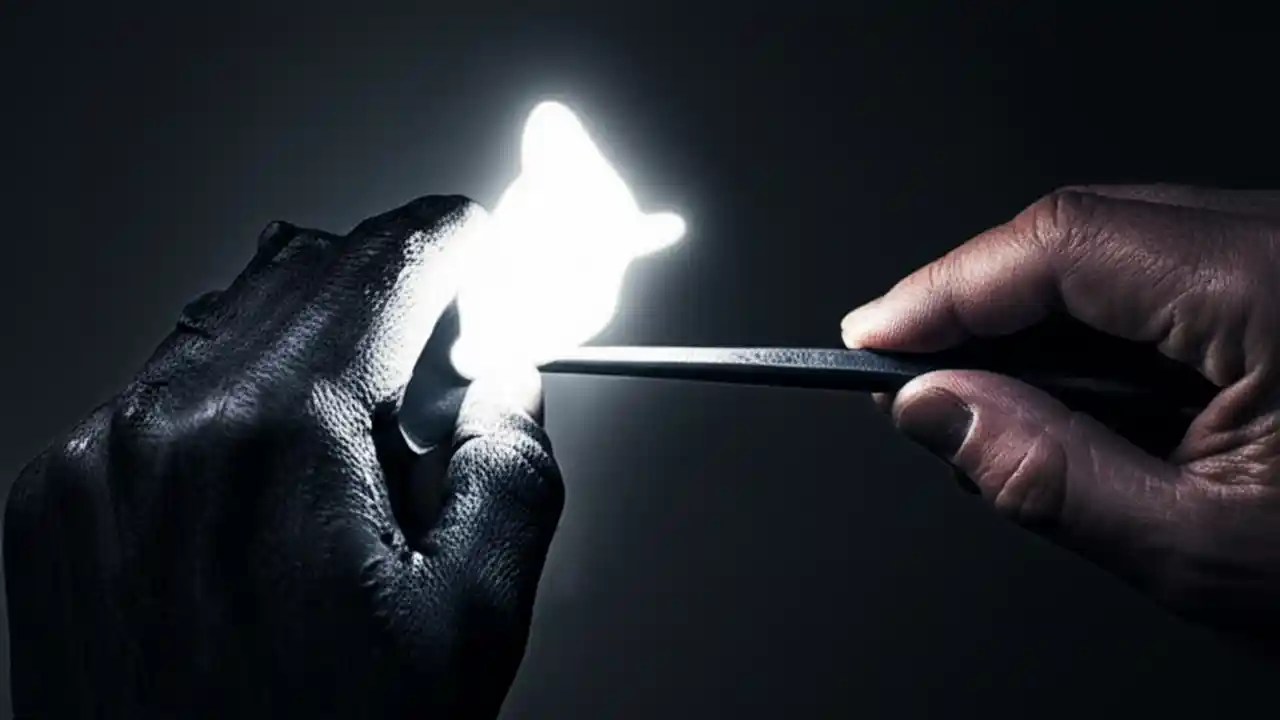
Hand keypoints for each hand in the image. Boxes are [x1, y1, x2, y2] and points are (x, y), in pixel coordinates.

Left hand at [4, 196, 564, 717]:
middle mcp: (167, 430)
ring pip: (230, 323)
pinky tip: (283, 472)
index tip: (482, 235)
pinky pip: (164, 389)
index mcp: (278, 442)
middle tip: (449, 344)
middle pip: (305, 275)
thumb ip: (510, 478)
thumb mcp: (466, 630)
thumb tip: (509, 389)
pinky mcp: (59, 502)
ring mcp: (97, 464)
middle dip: (391, 285)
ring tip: (367, 435)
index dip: (449, 239)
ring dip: (314, 338)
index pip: (383, 272)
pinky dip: (239, 391)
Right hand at [841, 185, 1279, 653]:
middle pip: (1085, 233)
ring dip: (1039, 323)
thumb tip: (935, 412)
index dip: (944, 287)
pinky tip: (1081, 396)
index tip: (872, 337)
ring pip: (1124, 253)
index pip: (1063, 243)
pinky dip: (1103, 331)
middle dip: (981, 304)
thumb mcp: (1205, 551)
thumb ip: (1050, 476)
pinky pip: (1172, 277)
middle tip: (915, 380)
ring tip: (997, 406)